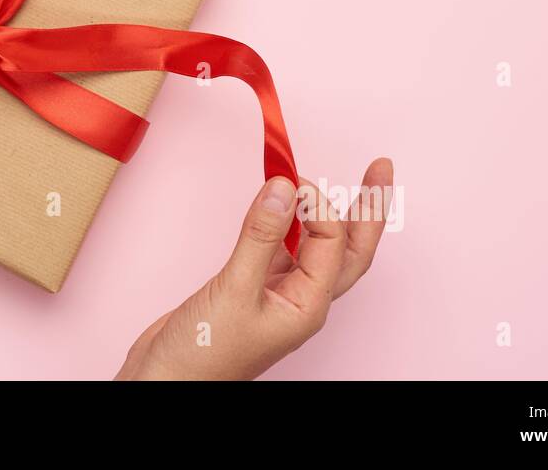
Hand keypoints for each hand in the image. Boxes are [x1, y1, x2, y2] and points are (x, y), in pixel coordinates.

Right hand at [116, 158, 393, 379]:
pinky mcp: (252, 286)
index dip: (318, 206)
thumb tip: (284, 189)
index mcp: (308, 307)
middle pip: (349, 248)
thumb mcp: (234, 289)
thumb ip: (260, 236)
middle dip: (368, 208)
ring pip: (318, 246)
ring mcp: (279, 293)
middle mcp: (301, 299)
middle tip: (380, 167)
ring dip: (330, 213)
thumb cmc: (203, 356)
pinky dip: (288, 222)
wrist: (167, 380)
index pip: (331, 243)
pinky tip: (284, 206)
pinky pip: (283, 248)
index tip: (292, 181)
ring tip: (346, 182)